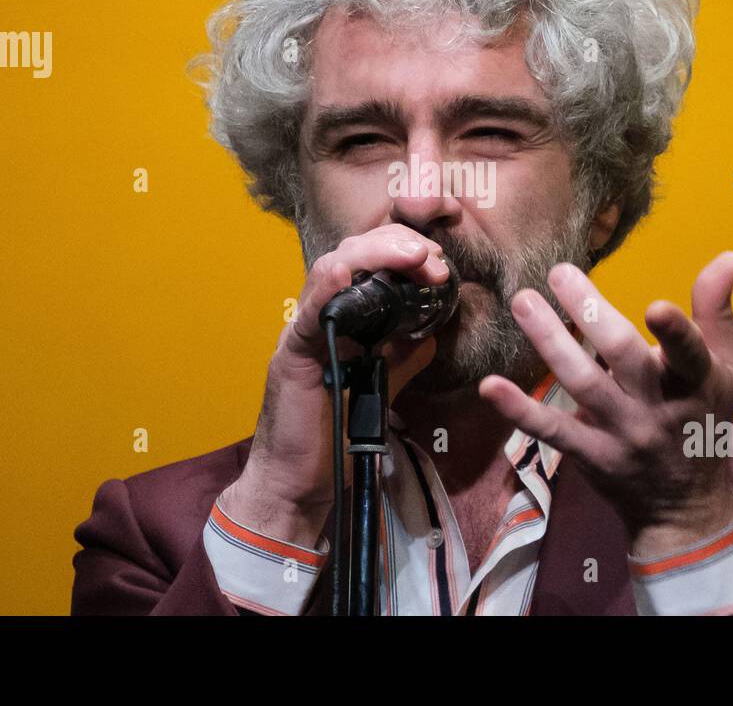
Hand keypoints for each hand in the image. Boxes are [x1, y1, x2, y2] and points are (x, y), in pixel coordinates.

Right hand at [221, 224, 447, 545]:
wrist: (298, 485)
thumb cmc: (334, 437)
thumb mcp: (380, 388)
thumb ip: (402, 357)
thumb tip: (432, 334)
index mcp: (343, 319)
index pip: (370, 265)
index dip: (405, 253)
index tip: (439, 263)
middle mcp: (321, 317)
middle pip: (354, 255)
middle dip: (398, 247)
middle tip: (434, 258)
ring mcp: (304, 331)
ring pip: (333, 269)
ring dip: (376, 255)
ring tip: (414, 257)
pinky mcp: (292, 355)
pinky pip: (309, 312)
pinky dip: (328, 286)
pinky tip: (347, 271)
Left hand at [478, 251, 732, 555]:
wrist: (686, 504)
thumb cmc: (704, 418)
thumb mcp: (725, 369)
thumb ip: (715, 312)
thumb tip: (728, 257)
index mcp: (696, 382)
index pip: (689, 355)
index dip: (675, 332)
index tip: (655, 305)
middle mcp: (657, 407)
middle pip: (623, 359)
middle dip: (592, 314)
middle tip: (559, 272)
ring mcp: (622, 433)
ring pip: (583, 384)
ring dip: (550, 341)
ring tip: (524, 302)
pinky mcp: (591, 454)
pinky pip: (552, 431)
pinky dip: (520, 410)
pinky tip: (491, 385)